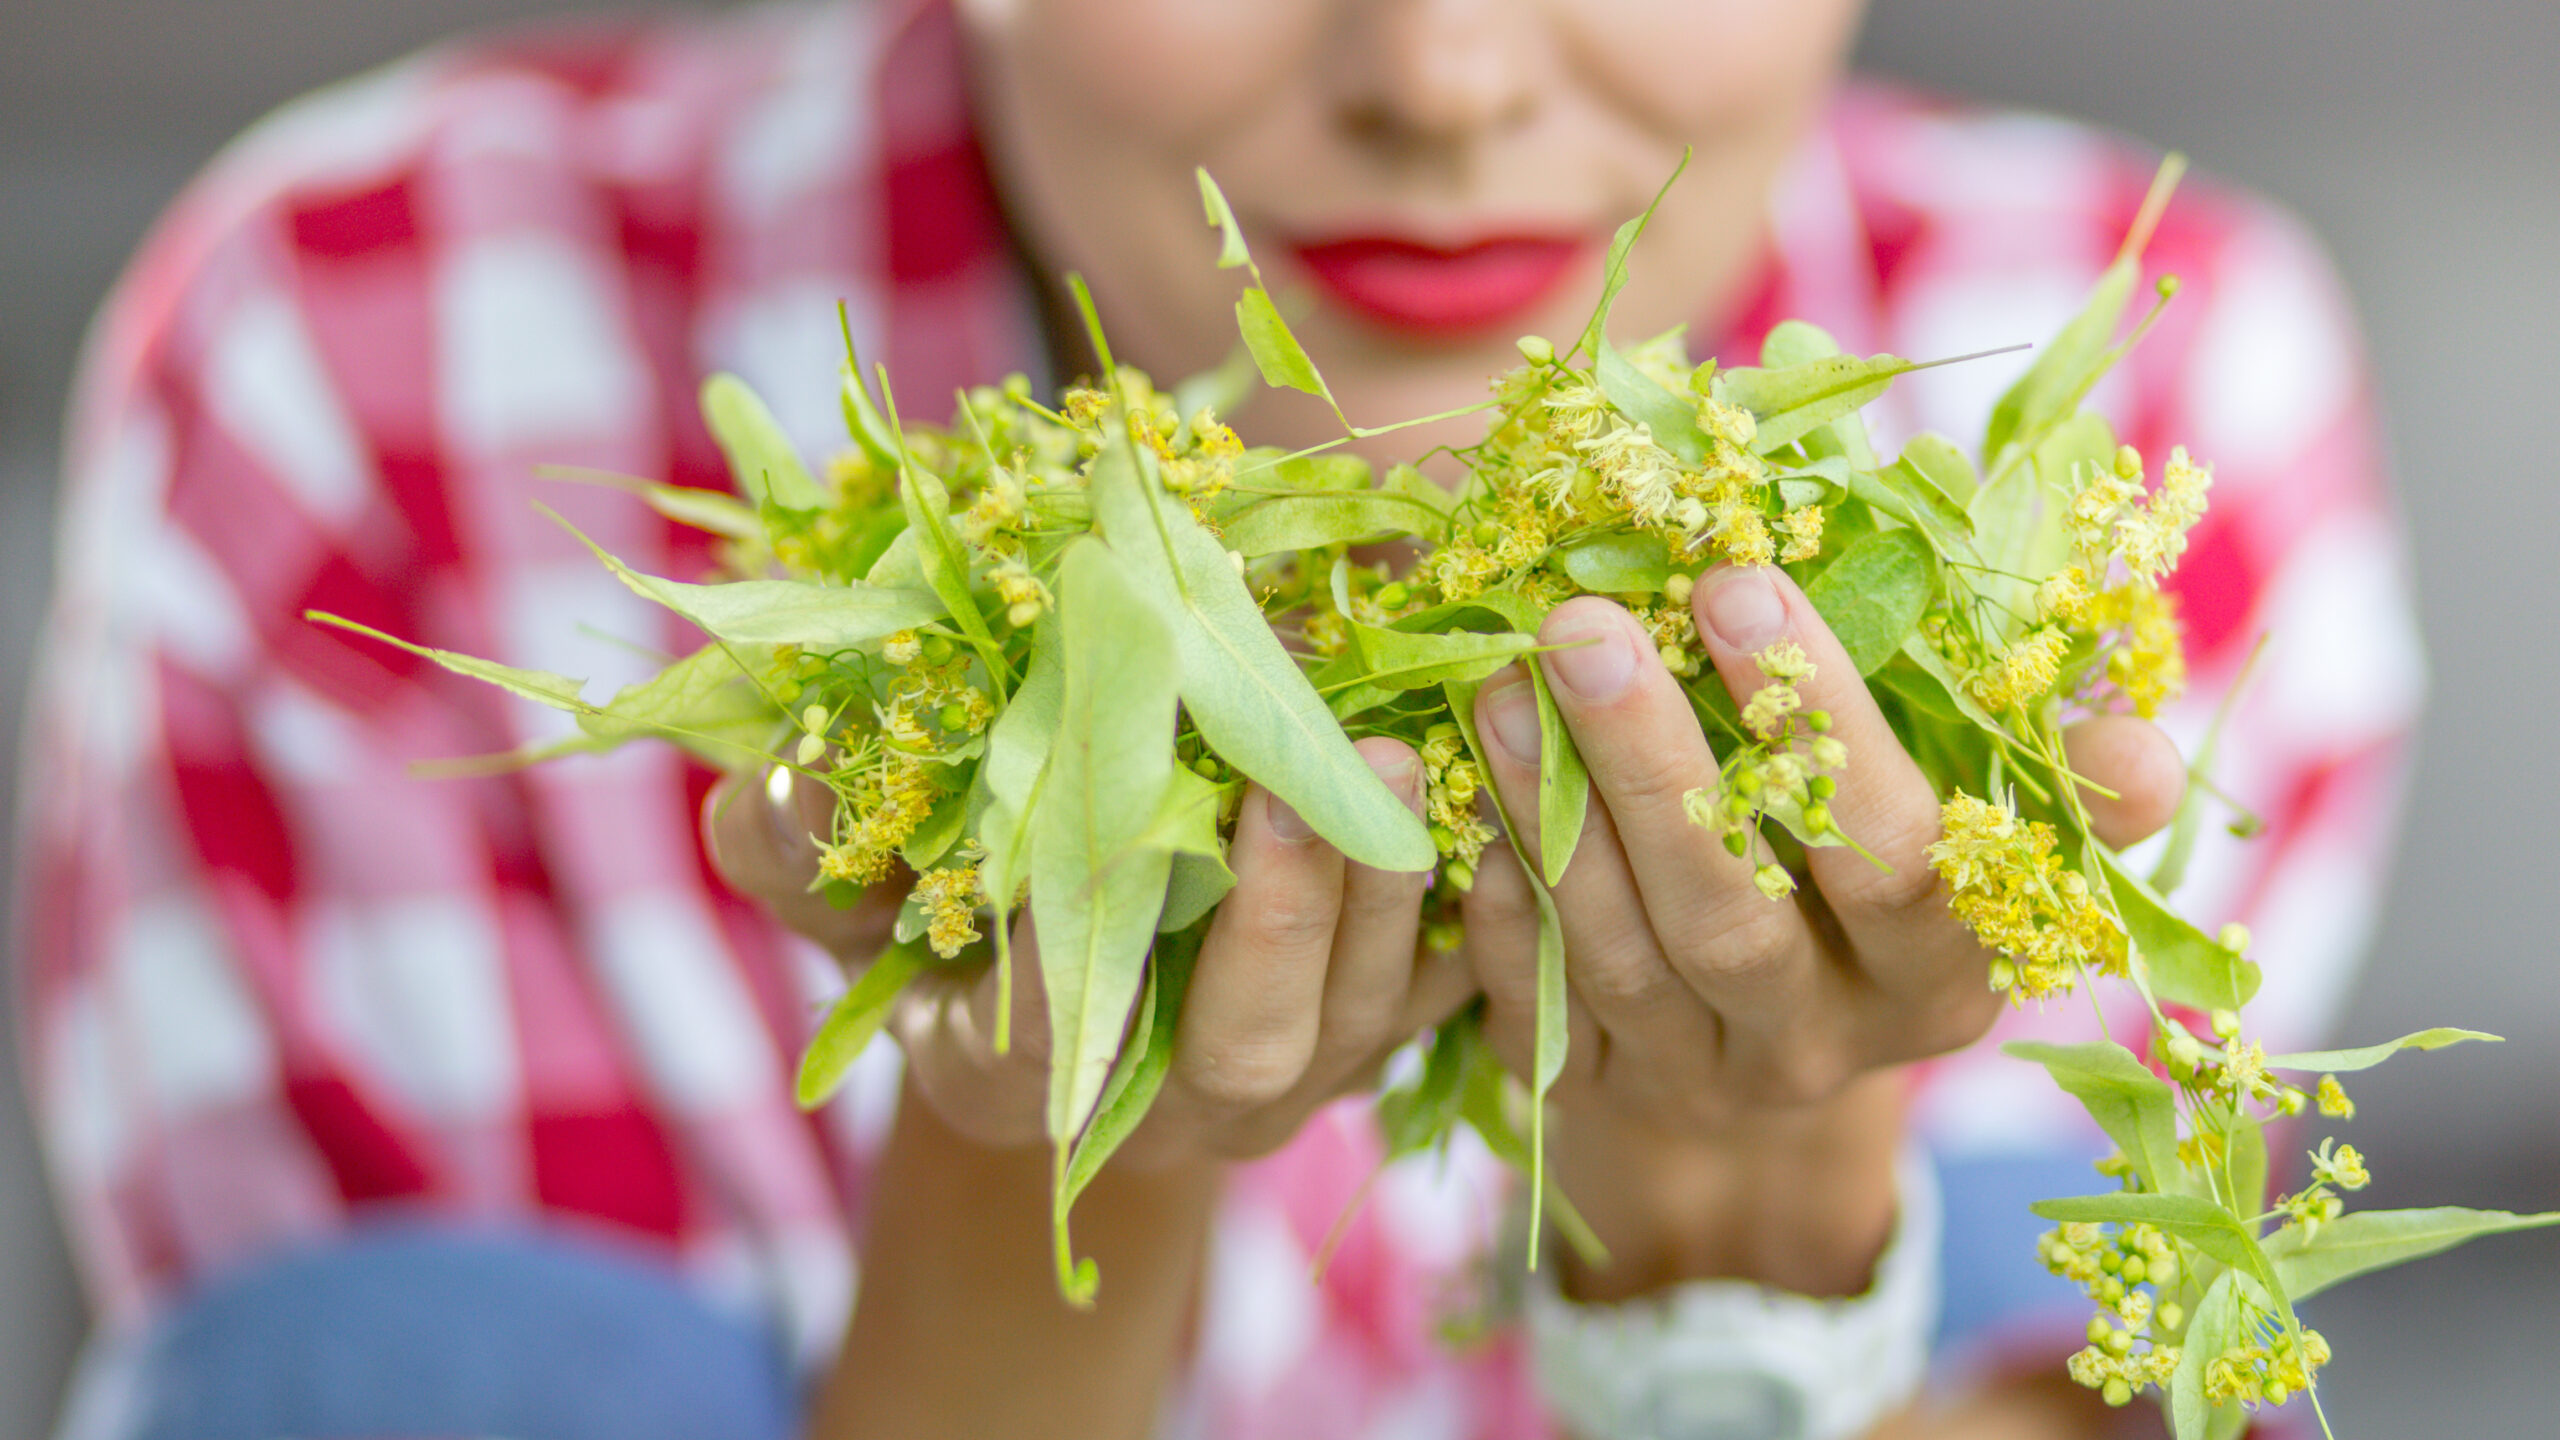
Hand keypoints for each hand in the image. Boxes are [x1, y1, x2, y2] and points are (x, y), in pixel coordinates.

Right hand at [705, 738, 1474, 1164]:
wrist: (1081, 996)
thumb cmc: (951, 929)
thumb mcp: (850, 896)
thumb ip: (791, 857)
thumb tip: (768, 790)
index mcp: (1034, 1081)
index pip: (1061, 1027)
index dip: (1082, 933)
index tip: (1098, 812)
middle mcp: (1179, 1103)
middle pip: (1256, 1040)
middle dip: (1289, 913)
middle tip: (1314, 770)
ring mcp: (1298, 1074)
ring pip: (1374, 1013)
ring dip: (1400, 888)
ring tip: (1411, 743)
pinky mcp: (1385, 1024)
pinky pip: (1462, 980)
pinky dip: (1490, 892)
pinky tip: (1498, 766)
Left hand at [1459, 566, 2183, 1294]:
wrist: (1782, 1033)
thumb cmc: (1896, 866)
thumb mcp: (2000, 827)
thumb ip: (2064, 776)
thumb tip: (2131, 742)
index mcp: (1939, 976)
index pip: (1895, 859)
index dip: (1823, 727)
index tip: (1740, 583)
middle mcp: (1819, 1044)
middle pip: (1731, 917)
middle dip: (1653, 766)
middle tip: (1582, 622)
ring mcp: (1694, 1075)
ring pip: (1616, 953)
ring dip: (1548, 812)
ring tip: (1499, 677)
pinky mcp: (1591, 1088)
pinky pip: (1530, 998)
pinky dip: (1492, 896)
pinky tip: (1448, 789)